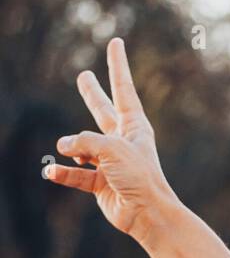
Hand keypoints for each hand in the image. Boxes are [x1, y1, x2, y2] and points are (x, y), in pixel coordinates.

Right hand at [43, 37, 180, 245]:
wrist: (149, 214)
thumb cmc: (139, 177)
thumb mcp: (111, 149)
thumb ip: (83, 141)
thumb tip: (62, 146)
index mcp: (135, 127)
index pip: (123, 89)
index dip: (117, 65)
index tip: (116, 43)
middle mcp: (122, 142)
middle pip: (102, 111)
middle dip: (92, 94)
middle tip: (83, 76)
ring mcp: (110, 162)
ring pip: (82, 147)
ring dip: (72, 149)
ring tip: (68, 149)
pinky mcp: (101, 183)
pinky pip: (76, 175)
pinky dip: (64, 173)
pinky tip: (52, 171)